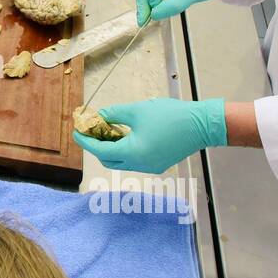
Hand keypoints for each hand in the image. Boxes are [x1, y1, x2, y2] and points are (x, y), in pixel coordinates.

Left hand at [73, 98, 226, 172]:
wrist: (201, 125)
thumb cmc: (170, 116)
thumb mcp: (137, 110)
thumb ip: (113, 114)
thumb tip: (99, 117)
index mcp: (133, 153)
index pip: (100, 150)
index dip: (86, 141)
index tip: (76, 132)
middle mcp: (140, 165)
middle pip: (108, 160)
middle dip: (96, 146)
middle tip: (90, 130)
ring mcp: (150, 167)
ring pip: (121, 162)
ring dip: (111, 148)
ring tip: (106, 130)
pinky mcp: (158, 165)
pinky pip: (134, 161)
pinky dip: (124, 151)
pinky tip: (123, 135)